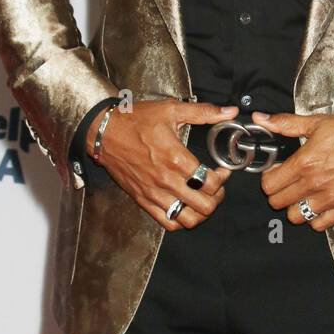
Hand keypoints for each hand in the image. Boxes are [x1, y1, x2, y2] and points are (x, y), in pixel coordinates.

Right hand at [89, 99, 237, 230]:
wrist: (103, 132)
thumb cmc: (136, 120)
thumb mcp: (171, 110)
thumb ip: (204, 112)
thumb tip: (230, 112)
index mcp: (175, 158)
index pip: (209, 182)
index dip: (222, 178)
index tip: (222, 171)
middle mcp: (165, 180)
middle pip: (203, 205)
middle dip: (217, 196)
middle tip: (216, 186)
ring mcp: (153, 194)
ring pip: (188, 219)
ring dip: (202, 212)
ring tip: (203, 198)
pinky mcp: (143, 200)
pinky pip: (168, 223)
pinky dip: (182, 220)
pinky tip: (185, 207)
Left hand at [253, 109, 333, 229]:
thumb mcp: (319, 122)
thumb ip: (287, 124)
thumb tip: (262, 119)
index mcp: (305, 163)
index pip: (269, 184)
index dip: (268, 177)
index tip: (275, 171)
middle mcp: (315, 185)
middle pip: (278, 203)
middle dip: (278, 192)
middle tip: (287, 181)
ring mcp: (331, 199)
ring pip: (295, 217)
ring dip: (294, 207)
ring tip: (301, 194)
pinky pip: (319, 225)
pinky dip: (315, 218)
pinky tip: (318, 204)